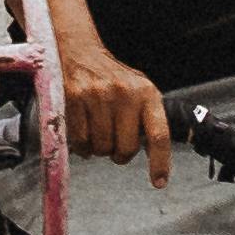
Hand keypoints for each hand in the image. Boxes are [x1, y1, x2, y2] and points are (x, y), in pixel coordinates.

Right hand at [60, 45, 167, 171]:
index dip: (160, 163)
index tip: (159, 182)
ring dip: (99, 149)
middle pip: (126, 148)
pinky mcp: (74, 99)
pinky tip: (83, 132)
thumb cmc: (113, 79)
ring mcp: (98, 96)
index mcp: (147, 94)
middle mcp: (125, 94)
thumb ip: (149, 119)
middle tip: (115, 144)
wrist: (80, 52)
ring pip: (102, 148)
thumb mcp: (139, 91)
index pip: (159, 134)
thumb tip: (157, 155)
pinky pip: (80, 142)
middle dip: (119, 154)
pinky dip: (82, 146)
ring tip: (98, 132)